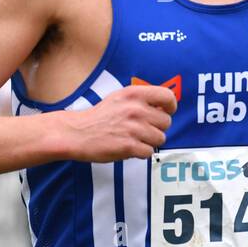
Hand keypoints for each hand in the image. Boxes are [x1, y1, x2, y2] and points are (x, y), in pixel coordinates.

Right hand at [58, 85, 176, 161]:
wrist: (77, 132)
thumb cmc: (101, 116)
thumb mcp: (120, 97)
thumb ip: (142, 99)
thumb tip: (166, 107)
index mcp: (134, 94)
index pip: (168, 96)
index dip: (170, 107)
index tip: (164, 113)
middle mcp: (135, 109)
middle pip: (166, 122)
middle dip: (157, 128)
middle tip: (142, 130)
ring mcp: (133, 128)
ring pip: (160, 138)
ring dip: (149, 141)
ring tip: (133, 138)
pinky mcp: (129, 146)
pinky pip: (149, 152)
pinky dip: (141, 153)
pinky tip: (128, 147)